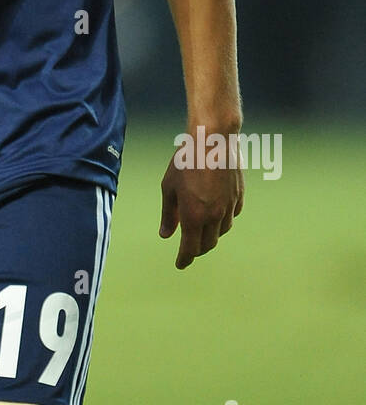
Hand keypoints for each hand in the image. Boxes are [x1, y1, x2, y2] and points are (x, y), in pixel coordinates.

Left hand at [159, 136, 244, 268]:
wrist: (213, 140)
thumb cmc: (185, 161)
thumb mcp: (169, 188)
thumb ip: (168, 214)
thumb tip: (166, 234)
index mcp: (194, 217)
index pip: (190, 249)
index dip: (184, 259)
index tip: (180, 264)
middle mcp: (214, 216)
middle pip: (208, 244)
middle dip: (197, 249)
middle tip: (189, 248)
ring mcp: (229, 207)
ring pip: (222, 231)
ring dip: (211, 235)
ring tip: (201, 229)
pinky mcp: (239, 197)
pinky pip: (232, 216)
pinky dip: (223, 220)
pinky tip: (216, 213)